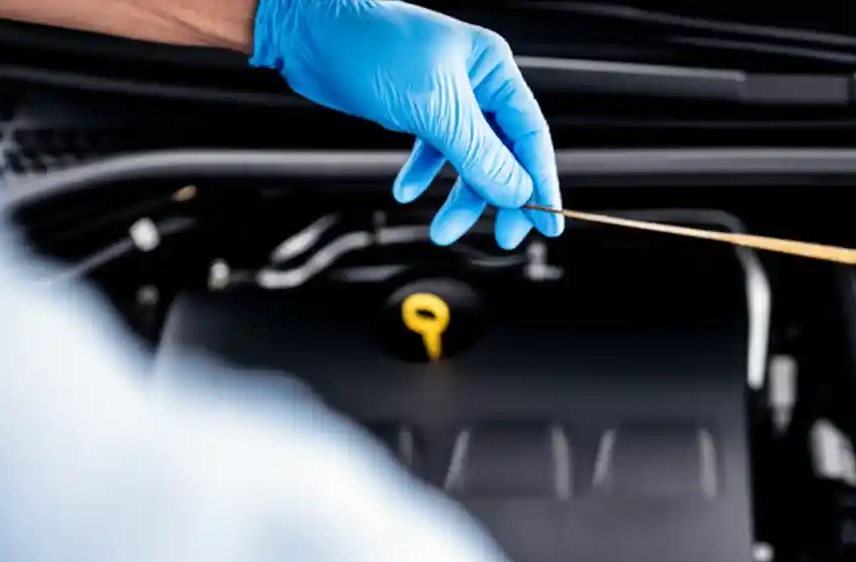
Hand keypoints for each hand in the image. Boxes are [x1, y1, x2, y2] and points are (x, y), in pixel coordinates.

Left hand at [250, 0, 562, 248]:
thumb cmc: (370, 46)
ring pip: (469, 158)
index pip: (531, 134)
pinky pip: (433, 151)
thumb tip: (516, 193)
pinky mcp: (416, 108)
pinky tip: (407, 191)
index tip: (549, 223)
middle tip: (504, 238)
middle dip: (501, 197)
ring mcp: (446, 96)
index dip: (541, 181)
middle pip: (504, 152)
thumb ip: (480, 155)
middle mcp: (476, 82)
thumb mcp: (435, 109)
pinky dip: (423, 175)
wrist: (306, 29)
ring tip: (441, 229)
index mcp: (492, 68)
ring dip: (457, 196)